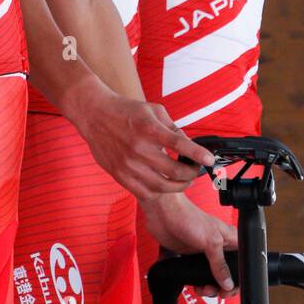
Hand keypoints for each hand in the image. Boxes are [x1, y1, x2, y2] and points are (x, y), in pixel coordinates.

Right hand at [64, 76, 215, 200]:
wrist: (94, 114)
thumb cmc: (126, 110)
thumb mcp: (154, 111)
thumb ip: (172, 128)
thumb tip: (189, 147)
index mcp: (148, 128)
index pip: (179, 145)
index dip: (197, 154)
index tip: (209, 160)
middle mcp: (138, 148)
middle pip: (174, 171)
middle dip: (191, 174)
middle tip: (195, 171)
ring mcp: (128, 164)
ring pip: (161, 186)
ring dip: (178, 186)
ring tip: (184, 180)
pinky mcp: (119, 174)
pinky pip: (145, 192)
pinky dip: (159, 192)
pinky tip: (164, 184)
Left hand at [141, 192, 237, 295]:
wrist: (163, 213)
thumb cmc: (187, 216)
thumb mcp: (210, 241)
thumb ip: (219, 263)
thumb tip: (227, 282)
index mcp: (229, 239)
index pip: (241, 263)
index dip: (238, 278)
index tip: (230, 288)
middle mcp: (218, 247)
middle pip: (227, 274)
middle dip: (222, 286)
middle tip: (215, 291)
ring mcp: (204, 253)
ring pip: (212, 277)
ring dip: (208, 288)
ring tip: (203, 289)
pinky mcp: (190, 258)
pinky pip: (197, 275)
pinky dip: (196, 283)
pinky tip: (194, 285)